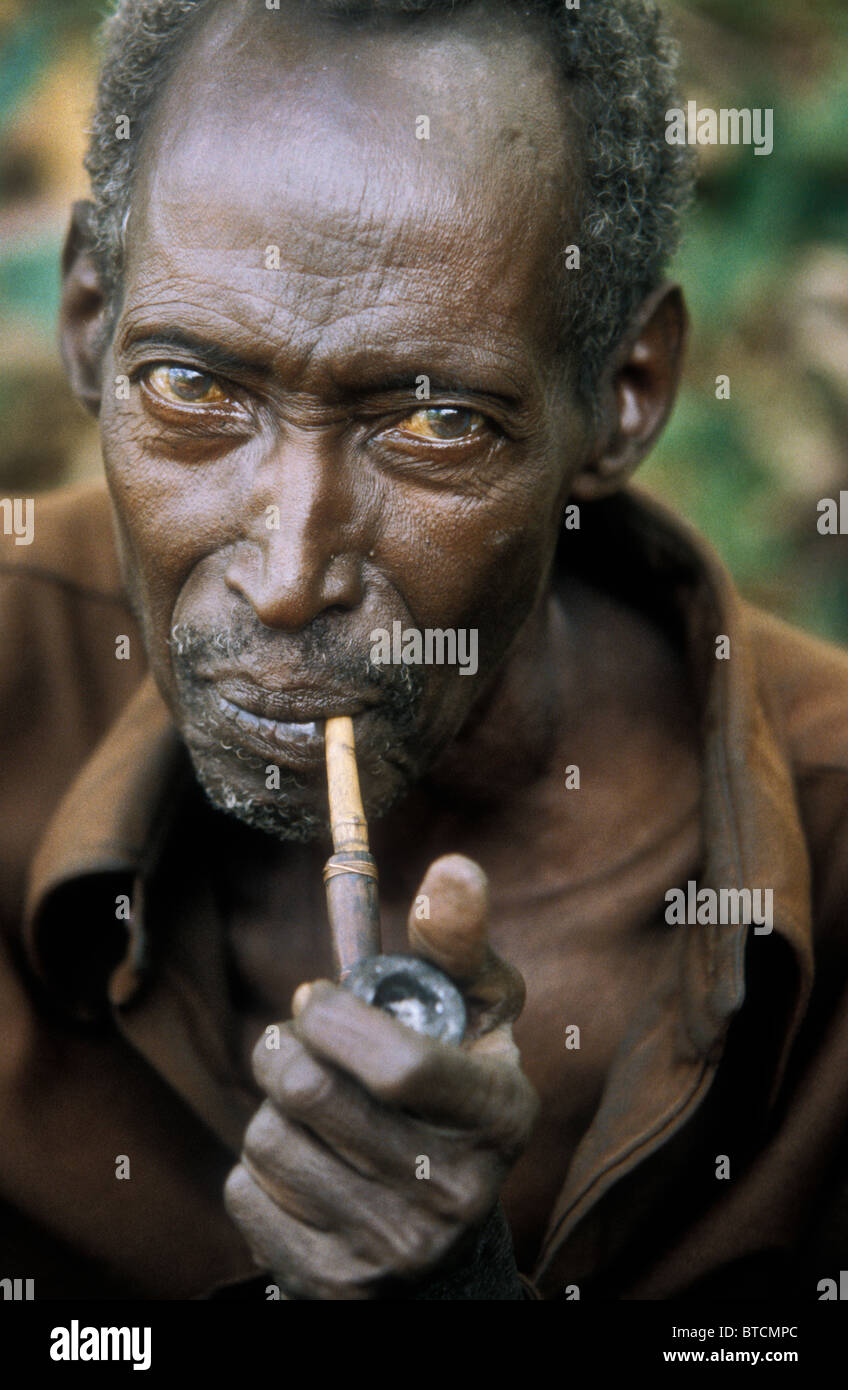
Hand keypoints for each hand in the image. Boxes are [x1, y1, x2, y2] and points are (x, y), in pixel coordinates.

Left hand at [223, 853, 538, 1299]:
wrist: (440, 1229)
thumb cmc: (449, 1084)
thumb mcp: (469, 1009)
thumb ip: (456, 938)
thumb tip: (453, 866)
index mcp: (501, 1115)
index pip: (402, 1067)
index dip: (335, 1017)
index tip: (313, 996)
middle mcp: (457, 1194)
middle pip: (314, 1094)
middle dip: (282, 1049)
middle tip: (291, 1042)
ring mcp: (397, 1250)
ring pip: (270, 1140)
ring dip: (270, 1108)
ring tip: (307, 1108)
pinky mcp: (336, 1286)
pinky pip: (245, 1195)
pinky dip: (257, 1169)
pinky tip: (302, 1168)